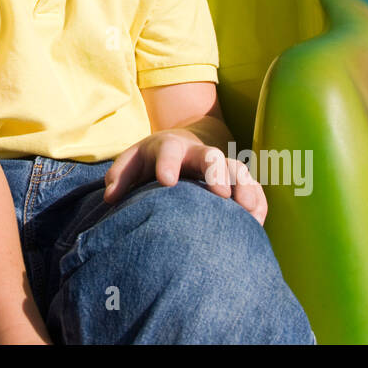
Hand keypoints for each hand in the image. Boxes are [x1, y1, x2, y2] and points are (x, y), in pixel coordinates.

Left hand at [103, 128, 267, 224]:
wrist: (182, 146)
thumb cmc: (151, 160)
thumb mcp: (132, 162)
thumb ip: (119, 176)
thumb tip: (110, 196)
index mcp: (171, 147)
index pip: (169, 151)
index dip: (168, 164)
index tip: (166, 181)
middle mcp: (199, 154)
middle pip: (211, 157)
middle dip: (216, 173)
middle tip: (220, 194)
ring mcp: (222, 167)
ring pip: (238, 171)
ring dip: (244, 188)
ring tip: (247, 210)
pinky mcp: (237, 182)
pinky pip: (253, 188)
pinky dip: (257, 202)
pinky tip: (256, 222)